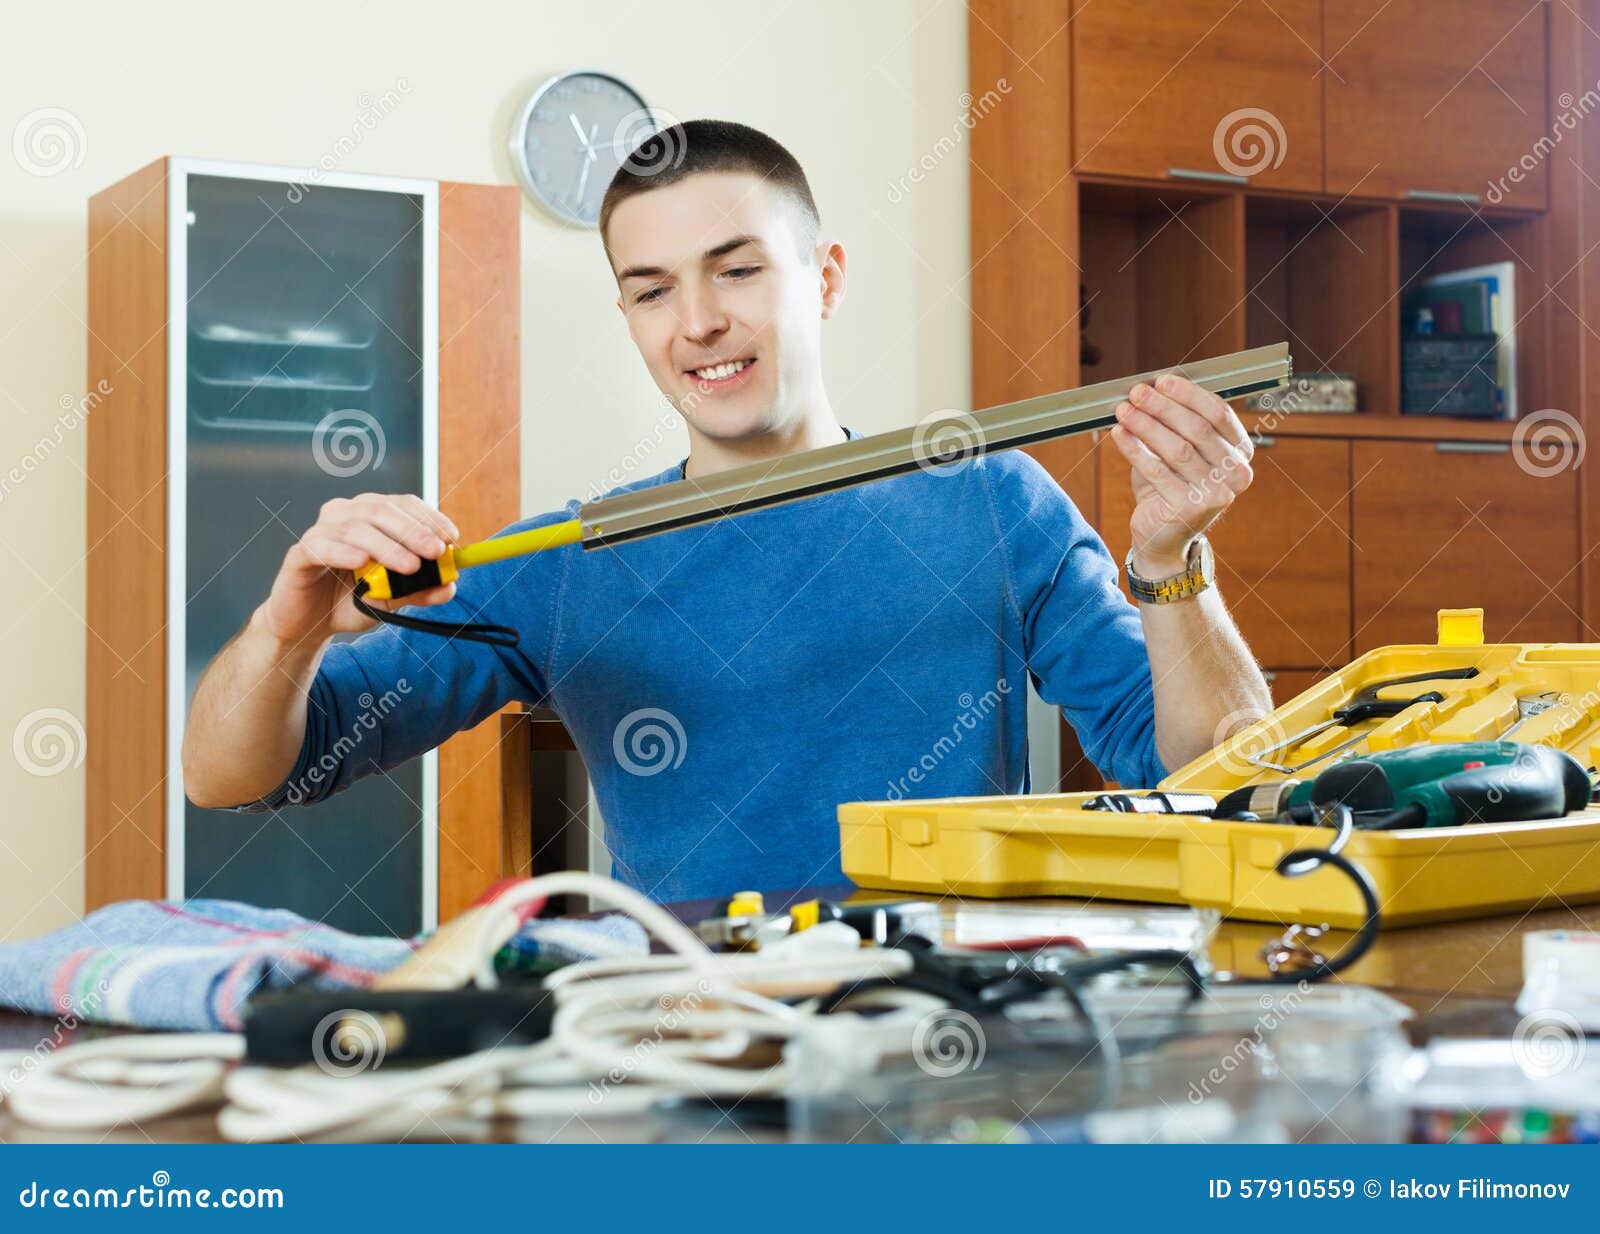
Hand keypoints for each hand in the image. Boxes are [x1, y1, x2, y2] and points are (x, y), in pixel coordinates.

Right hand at [261, 494, 460, 645]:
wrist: (309, 623)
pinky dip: (344, 552)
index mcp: (371, 516)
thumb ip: (420, 590)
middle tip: (435, 552)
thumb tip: (450, 586)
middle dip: (413, 531)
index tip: (451, 539)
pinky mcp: (300, 554)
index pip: (403, 504)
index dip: (429, 518)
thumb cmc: (349, 600)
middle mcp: (345, 515)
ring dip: (387, 546)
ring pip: (355, 528)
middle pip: (381, 510)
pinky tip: (362, 562)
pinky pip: (321, 547)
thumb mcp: (392, 598)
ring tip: (410, 566)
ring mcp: (321, 532)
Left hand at [1109, 373, 1254, 576]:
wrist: (1163, 537)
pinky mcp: (1189, 509)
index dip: (1189, 395)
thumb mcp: (1179, 453)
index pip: (1219, 414)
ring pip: (1177, 448)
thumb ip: (1174, 424)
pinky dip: (1135, 449)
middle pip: (1198, 429)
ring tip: (1123, 410)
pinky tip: (1119, 434)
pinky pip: (1157, 470)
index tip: (1161, 381)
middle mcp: (1235, 475)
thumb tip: (1151, 389)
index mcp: (1241, 454)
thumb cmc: (1170, 487)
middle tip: (1137, 393)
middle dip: (1163, 406)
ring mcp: (1215, 494)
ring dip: (1146, 424)